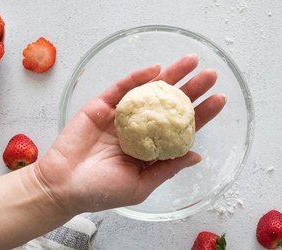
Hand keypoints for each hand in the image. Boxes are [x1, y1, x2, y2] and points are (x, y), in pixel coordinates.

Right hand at [35, 54, 226, 214]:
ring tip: (191, 62)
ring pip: (149, 92)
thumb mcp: (141, 185)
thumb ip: (167, 169)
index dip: (201, 114)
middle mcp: (140, 129)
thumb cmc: (101, 191)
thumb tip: (196, 156)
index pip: (181, 128)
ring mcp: (121, 116)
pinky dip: (138, 78)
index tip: (219, 99)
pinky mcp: (102, 106)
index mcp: (151, 149)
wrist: (62, 186)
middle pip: (170, 106)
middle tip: (210, 75)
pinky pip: (122, 88)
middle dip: (191, 89)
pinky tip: (156, 69)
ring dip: (171, 76)